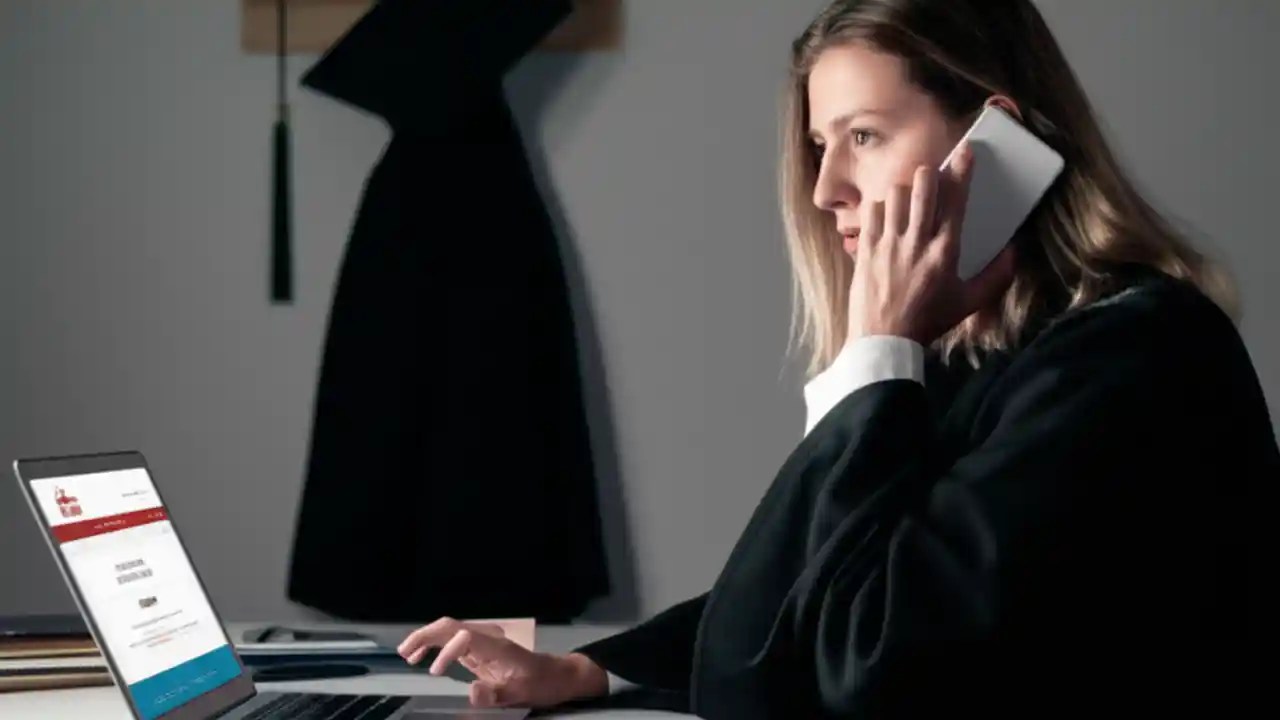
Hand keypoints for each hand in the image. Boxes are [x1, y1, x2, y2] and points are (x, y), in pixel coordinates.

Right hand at [397, 617, 607, 707]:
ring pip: (448, 630)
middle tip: (405, 652)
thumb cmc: (540, 683)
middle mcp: (487, 638)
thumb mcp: (521, 694)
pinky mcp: (477, 649)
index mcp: (496, 647)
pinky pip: (451, 640)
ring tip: (406, 654)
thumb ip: (496, 695)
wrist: (555, 674)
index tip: (434, 673)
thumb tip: (471, 692)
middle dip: (426, 635)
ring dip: (426, 637)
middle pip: (451, 626)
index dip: (447, 650)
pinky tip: (420, 656)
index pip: (465, 637)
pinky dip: (433, 644)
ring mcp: (481, 641)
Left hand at [846, 142, 1015, 346]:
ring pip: (895, 193)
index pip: (955, 200)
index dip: (961, 170)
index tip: (965, 152)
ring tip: (908, 203)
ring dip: (904, 191)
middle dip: (929, 174)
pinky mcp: (866, 249)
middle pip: (922, 186)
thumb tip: (1013, 251)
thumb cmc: (928, 321)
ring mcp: (888, 243)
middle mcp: (916, 242)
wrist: (885, 341)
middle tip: (931, 179)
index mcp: (945, 252)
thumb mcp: (969, 303)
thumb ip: (996, 276)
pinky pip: (872, 211)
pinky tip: (887, 219)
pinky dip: (881, 207)